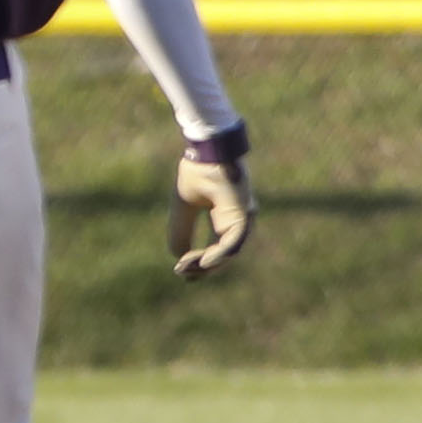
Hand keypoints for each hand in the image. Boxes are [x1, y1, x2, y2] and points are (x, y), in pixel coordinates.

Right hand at [170, 151, 253, 277]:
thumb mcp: (184, 206)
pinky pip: (234, 242)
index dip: (198, 260)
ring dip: (207, 263)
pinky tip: (203, 262)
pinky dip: (219, 255)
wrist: (206, 150)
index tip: (179, 267)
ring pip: (229, 252)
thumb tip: (177, 256)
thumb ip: (181, 229)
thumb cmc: (197, 171)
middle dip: (201, 266)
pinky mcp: (244, 214)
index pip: (215, 247)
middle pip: (222, 254)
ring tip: (186, 267)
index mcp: (225, 215)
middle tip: (181, 272)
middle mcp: (237, 219)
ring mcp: (243, 217)